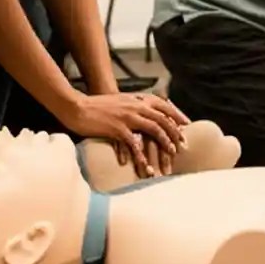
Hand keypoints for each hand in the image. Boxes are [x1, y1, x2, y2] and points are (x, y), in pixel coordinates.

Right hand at [61, 92, 189, 177]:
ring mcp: (127, 117)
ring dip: (164, 142)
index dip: (177, 115)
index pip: (164, 106)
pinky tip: (145, 164)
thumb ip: (135, 104)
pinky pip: (133, 143)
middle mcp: (136, 106)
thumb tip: (147, 110)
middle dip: (175, 131)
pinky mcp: (117, 129)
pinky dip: (141, 155)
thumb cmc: (99, 105)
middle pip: (162, 118)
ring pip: (153, 129)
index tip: (186, 125)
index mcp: (138, 99)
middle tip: (183, 144)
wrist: (78, 106)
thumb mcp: (121, 100)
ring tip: (171, 153)